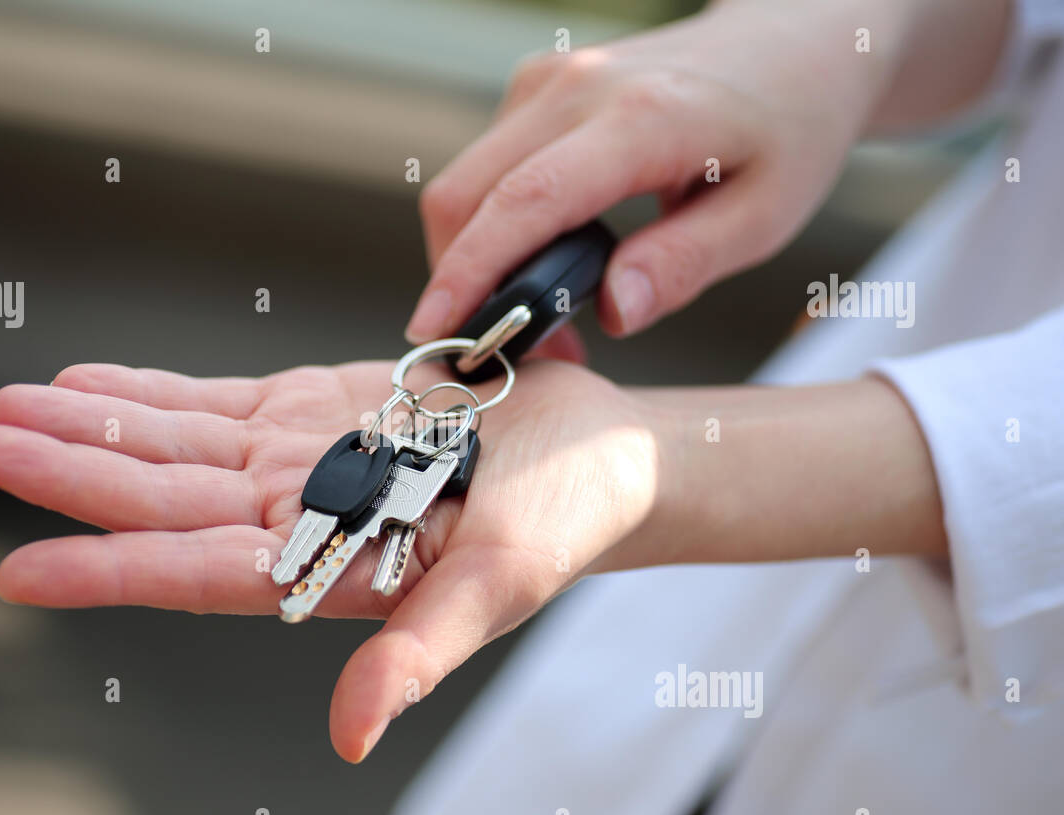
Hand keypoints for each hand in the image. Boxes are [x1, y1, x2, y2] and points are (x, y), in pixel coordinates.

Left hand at [0, 361, 667, 760]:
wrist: (597, 450)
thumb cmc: (565, 519)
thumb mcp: (502, 583)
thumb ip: (420, 655)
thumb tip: (352, 738)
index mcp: (328, 573)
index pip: (197, 574)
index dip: (110, 571)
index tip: (19, 569)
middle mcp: (295, 520)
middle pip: (163, 499)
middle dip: (72, 475)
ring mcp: (295, 462)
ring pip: (174, 444)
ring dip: (92, 427)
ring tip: (8, 406)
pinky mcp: (312, 409)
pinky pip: (214, 401)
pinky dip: (151, 392)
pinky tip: (90, 383)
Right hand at [405, 0, 906, 343]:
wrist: (792, 43)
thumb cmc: (789, 128)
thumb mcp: (765, 214)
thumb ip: (686, 264)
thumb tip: (613, 312)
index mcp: (642, 119)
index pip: (525, 201)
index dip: (470, 272)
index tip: (439, 331)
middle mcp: (578, 88)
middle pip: (465, 194)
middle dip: (460, 284)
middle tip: (508, 353)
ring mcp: (550, 82)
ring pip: (464, 185)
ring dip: (476, 262)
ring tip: (540, 322)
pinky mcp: (537, 89)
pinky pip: (485, 170)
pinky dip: (491, 229)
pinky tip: (540, 267)